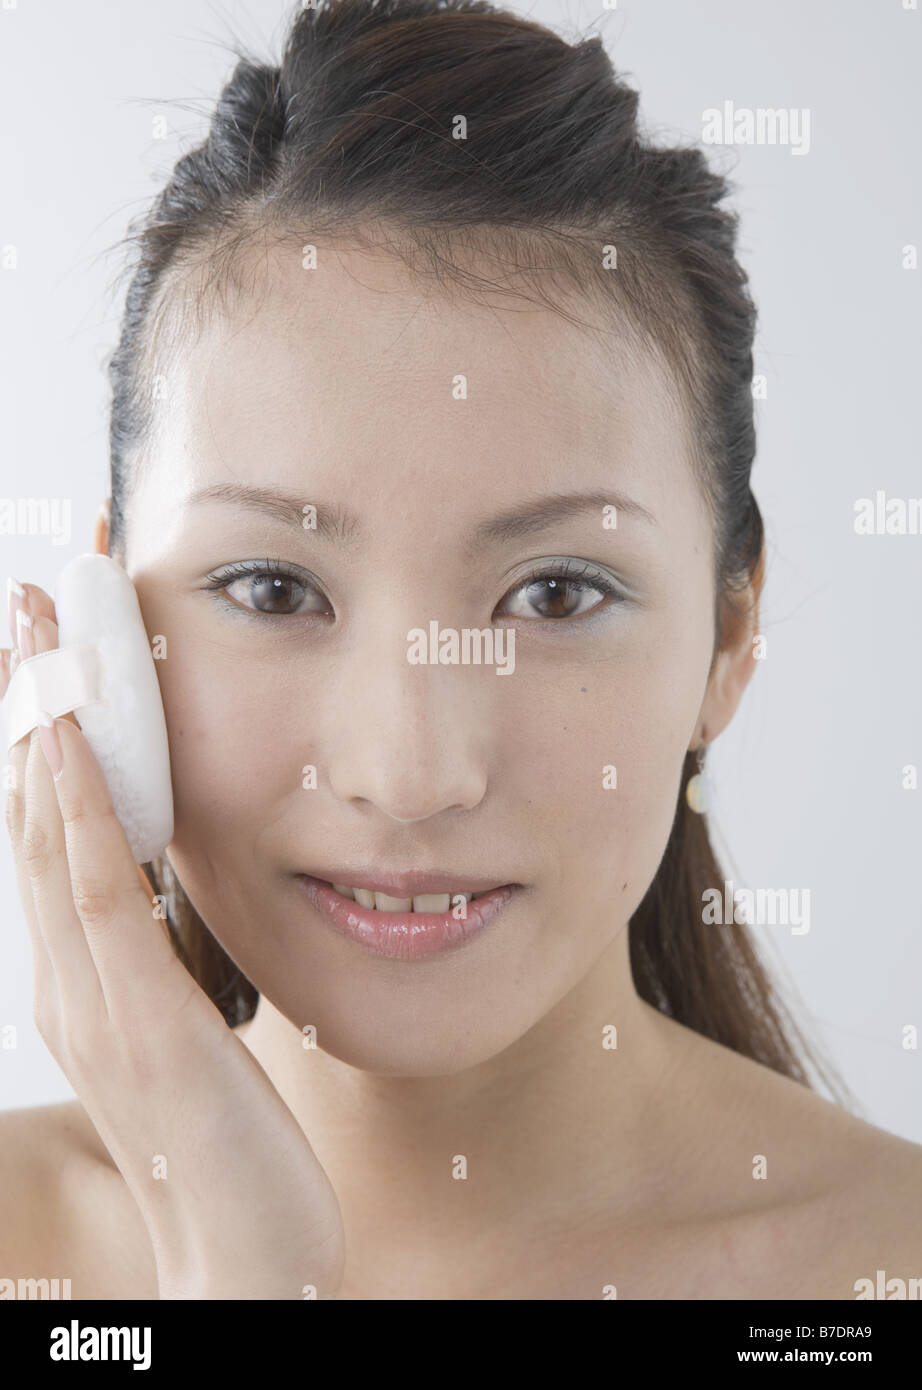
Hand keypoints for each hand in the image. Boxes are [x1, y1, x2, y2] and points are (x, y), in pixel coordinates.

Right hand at [2, 581, 344, 1298]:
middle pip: (35, 806)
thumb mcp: (187, 1018)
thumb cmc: (224, 1132)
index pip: (56, 822)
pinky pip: (97, 901)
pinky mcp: (139, 1027)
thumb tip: (163, 877)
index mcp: (85, 970)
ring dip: (42, 721)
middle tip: (32, 590)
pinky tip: (67, 745)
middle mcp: (69, 974)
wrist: (242, 1251)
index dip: (47, 722)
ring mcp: (92, 1000)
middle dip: (30, 694)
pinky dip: (77, 814)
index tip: (57, 632)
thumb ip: (161, 948)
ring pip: (50, 834)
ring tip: (37, 625)